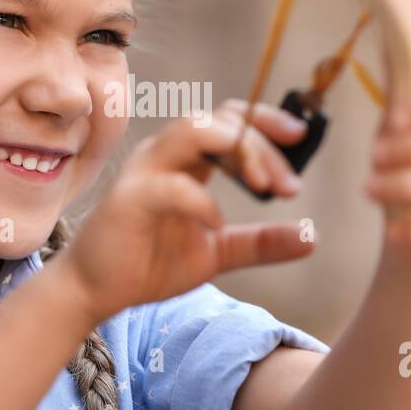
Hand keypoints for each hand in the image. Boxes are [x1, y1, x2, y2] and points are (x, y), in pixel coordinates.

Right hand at [56, 99, 317, 326]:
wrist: (97, 291)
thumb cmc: (149, 263)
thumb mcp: (219, 252)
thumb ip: (261, 241)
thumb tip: (313, 236)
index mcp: (186, 159)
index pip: (230, 118)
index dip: (266, 121)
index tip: (301, 139)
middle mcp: (165, 154)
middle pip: (220, 119)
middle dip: (262, 145)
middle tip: (289, 187)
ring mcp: (144, 171)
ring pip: (194, 131)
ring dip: (239, 152)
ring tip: (264, 188)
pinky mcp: (129, 199)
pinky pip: (171, 185)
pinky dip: (202, 201)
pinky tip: (218, 224)